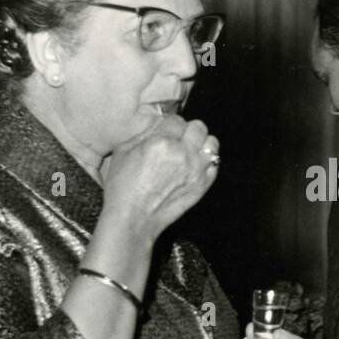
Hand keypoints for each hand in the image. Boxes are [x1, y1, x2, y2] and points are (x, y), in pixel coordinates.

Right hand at [102, 116, 218, 239]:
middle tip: (179, 140)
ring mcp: (196, 169)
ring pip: (212, 142)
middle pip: (198, 127)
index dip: (170, 124)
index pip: (176, 120)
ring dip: (201, 144)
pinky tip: (195, 166)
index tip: (166, 132)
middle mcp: (183, 153)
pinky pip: (215, 164)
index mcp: (161, 141)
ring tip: (190, 151)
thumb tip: (160, 124)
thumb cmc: (123, 186)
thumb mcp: (123, 151)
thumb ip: (145, 133)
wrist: (133, 219)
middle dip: (188, 131)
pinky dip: (207, 162)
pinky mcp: (203, 185)